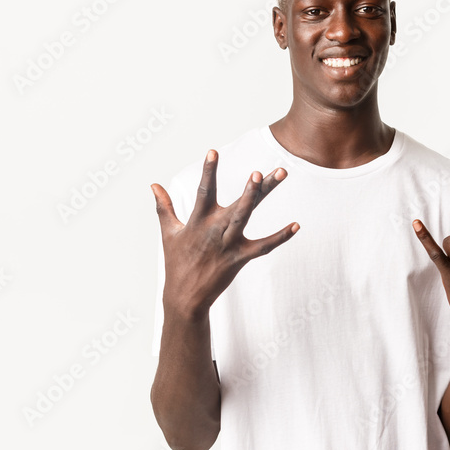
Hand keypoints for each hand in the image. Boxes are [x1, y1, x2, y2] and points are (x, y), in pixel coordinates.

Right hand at [152, 149, 298, 317]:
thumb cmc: (176, 262)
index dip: (209, 171)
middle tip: (262, 170)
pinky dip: (280, 237)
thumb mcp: (169, 233)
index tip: (213, 151)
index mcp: (197, 221)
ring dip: (258, 199)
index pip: (204, 191)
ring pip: (245, 218)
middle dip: (249, 187)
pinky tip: (296, 225)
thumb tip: (154, 185)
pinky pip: (263, 247)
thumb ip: (164, 207)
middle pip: (235, 204)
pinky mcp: (239, 259)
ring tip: (274, 177)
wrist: (184, 297)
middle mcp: (213, 230)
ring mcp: (227, 245)